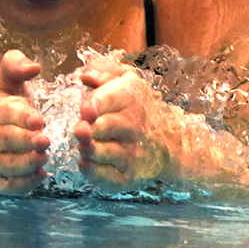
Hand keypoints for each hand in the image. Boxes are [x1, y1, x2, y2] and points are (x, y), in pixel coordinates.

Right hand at [0, 49, 49, 192]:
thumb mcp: (0, 85)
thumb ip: (14, 67)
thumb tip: (35, 66)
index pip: (6, 111)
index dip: (22, 116)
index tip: (39, 120)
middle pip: (7, 139)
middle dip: (26, 141)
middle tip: (44, 140)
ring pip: (8, 164)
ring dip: (27, 163)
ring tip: (43, 157)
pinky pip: (6, 186)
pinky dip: (23, 184)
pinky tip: (40, 175)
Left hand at [74, 54, 172, 187]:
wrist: (168, 141)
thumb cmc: (136, 106)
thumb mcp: (125, 79)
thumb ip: (103, 70)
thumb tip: (86, 77)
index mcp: (131, 97)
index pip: (112, 98)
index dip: (95, 104)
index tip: (85, 111)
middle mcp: (133, 126)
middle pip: (105, 127)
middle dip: (89, 129)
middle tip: (81, 130)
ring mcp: (131, 153)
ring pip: (104, 153)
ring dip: (89, 149)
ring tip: (83, 145)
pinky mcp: (128, 176)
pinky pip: (107, 177)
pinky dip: (93, 172)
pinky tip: (85, 162)